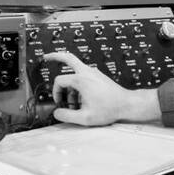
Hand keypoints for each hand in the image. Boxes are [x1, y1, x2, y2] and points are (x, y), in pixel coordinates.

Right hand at [42, 50, 160, 126]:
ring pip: (75, 71)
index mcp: (81, 80)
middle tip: (46, 57)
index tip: (59, 102)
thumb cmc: (110, 109)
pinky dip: (78, 84)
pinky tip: (81, 99)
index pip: (59, 81)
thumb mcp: (85, 117)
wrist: (126, 104)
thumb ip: (67, 116)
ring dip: (70, 83)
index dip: (56, 93)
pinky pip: (83, 76)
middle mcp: (87, 72)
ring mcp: (93, 73)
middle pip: (68, 57)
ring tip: (72, 101)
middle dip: (55, 56)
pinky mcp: (98, 76)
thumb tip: (57, 113)